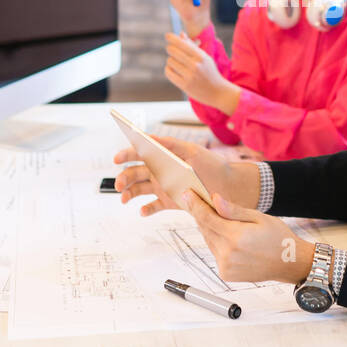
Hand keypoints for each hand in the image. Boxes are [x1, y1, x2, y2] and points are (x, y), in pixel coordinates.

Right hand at [113, 134, 245, 215]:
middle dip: (123, 178)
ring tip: (125, 199)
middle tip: (119, 185)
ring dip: (129, 193)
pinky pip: (152, 206)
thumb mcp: (191, 151)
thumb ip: (170, 144)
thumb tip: (148, 136)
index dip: (126, 154)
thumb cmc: (211, 165)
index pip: (139, 152)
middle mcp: (159, 171)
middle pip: (134, 173)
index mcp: (162, 156)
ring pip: (139, 190)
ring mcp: (163, 187)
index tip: (117, 159)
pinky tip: (143, 210)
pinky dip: (146, 209)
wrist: (229, 187)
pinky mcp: (169, 202)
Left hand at [164, 32, 239, 113]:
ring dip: (170, 60)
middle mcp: (195, 65)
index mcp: (201, 57)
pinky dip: (168, 69)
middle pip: (173, 51)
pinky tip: (173, 69)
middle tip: (171, 49)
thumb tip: (180, 34)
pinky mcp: (184, 85)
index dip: (172, 38)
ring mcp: (190, 76)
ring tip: (176, 63)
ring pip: (170, 61)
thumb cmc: (210, 72)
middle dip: (170, 49)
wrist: (217, 92)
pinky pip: (169, 73)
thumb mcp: (204, 57)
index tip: (167, 35)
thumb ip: (192, 46)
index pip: (183, 44)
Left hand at [181, 189, 313, 283]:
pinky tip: (227, 237)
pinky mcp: (226, 273)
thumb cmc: (278, 238)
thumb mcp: (259, 217)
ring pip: (209, 241)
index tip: (187, 194)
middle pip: (205, 229)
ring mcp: (226, 266)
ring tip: (217, 219)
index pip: (207, 217)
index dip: (195, 204)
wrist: (289, 263)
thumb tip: (215, 200)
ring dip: (210, 229)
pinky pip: (215, 253)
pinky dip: (217, 243)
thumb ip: (234, 210)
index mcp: (236, 237)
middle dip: (201, 214)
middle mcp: (228, 254)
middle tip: (197, 201)